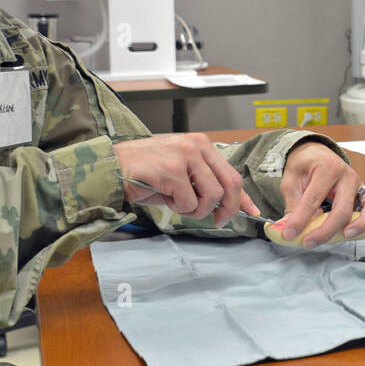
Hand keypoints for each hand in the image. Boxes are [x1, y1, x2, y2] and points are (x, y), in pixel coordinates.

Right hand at [114, 134, 259, 226]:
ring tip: (178, 202)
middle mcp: (197, 146)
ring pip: (211, 196)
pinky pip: (188, 202)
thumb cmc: (146, 173)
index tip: (252, 212)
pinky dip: (177, 207)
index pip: (231, 173)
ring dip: (196, 209)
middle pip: (229, 185)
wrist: (112, 167)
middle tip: (216, 221)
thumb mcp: (182, 175)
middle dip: (226, 209)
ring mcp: (185, 156)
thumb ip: (204, 184)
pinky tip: (164, 196)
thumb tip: (231, 205)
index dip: (242, 197)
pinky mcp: (172, 170)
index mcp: (202, 144)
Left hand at [273, 142, 364, 247]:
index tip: (289, 233)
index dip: (301, 219)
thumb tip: (290, 229)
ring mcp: (360, 186)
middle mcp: (348, 176)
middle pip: (343, 208)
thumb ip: (293, 205)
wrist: (317, 154)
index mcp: (328, 168)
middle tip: (309, 242)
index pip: (315, 199)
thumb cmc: (306, 165)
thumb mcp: (291, 180)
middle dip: (326, 230)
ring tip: (346, 236)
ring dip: (360, 224)